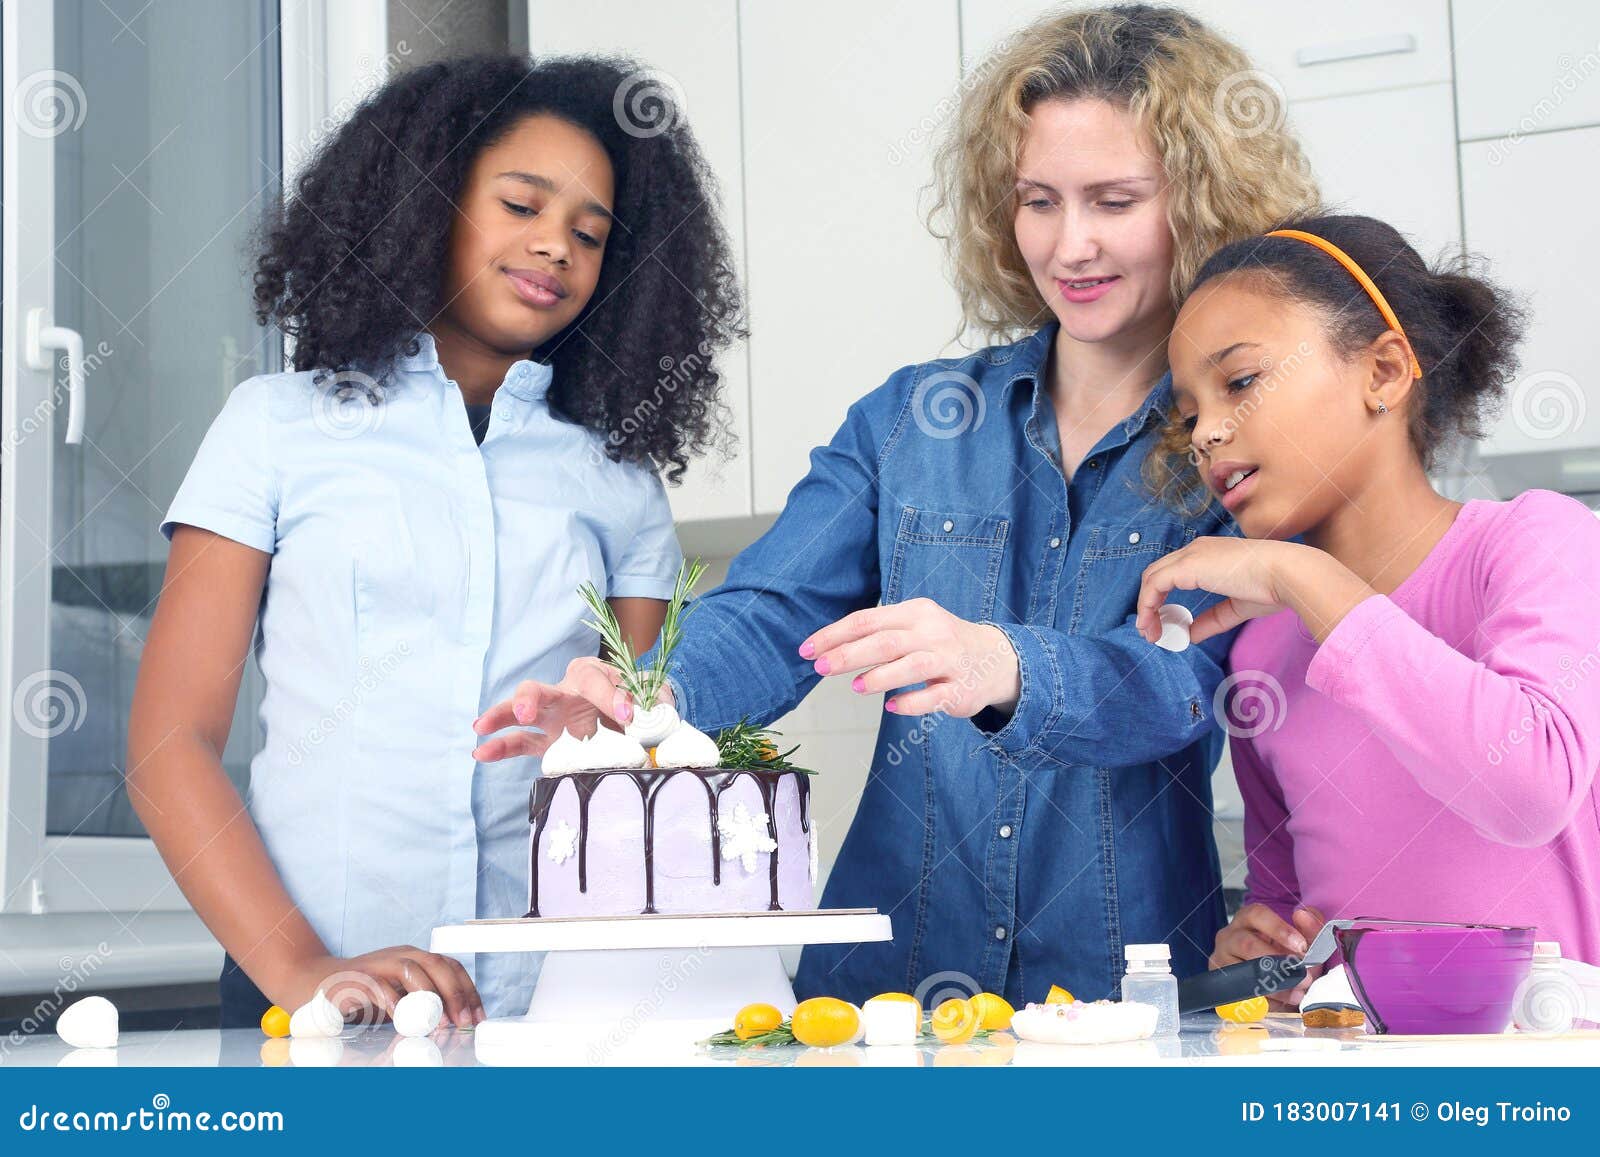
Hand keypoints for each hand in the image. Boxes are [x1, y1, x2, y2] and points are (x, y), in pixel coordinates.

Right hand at [276, 946, 484, 1027]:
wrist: (316, 984)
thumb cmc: (362, 994)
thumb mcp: (399, 998)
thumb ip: (422, 1005)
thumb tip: (452, 1023)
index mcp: (415, 958)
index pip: (451, 966)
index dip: (468, 990)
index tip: (477, 1016)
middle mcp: (401, 955)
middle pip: (437, 964)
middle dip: (455, 993)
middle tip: (462, 1021)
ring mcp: (379, 963)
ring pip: (412, 970)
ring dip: (430, 997)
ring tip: (439, 1023)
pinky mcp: (358, 976)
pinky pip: (380, 986)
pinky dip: (394, 1003)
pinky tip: (403, 1020)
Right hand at [471, 656, 645, 761]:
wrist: (635, 721)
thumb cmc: (640, 703)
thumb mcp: (652, 697)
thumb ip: (655, 701)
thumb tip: (651, 714)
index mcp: (593, 675)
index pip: (594, 681)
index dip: (611, 696)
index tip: (628, 715)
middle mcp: (565, 691)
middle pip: (541, 689)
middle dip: (531, 698)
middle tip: (527, 711)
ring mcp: (552, 717)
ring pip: (520, 712)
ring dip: (502, 717)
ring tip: (481, 726)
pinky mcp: (546, 740)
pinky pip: (519, 742)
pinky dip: (500, 748)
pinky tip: (480, 751)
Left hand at [798, 597, 1018, 717]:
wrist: (996, 659)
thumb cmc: (941, 643)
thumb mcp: (914, 625)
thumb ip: (879, 632)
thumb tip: (830, 647)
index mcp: (916, 612)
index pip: (868, 619)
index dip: (834, 634)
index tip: (807, 649)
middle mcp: (933, 633)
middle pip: (885, 641)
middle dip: (848, 654)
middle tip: (820, 667)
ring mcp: (949, 662)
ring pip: (910, 666)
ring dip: (878, 677)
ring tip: (855, 687)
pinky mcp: (960, 691)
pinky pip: (932, 698)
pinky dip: (909, 702)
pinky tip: (891, 706)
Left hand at [1138, 537, 1374, 645]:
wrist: (1286, 573)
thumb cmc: (1272, 587)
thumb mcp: (1236, 608)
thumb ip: (1211, 620)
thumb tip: (1190, 635)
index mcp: (1208, 555)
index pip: (1173, 573)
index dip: (1161, 598)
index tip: (1162, 625)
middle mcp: (1196, 550)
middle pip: (1157, 574)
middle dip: (1149, 604)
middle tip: (1152, 632)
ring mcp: (1191, 555)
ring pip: (1152, 578)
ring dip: (1146, 608)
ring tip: (1150, 634)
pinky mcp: (1187, 566)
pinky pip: (1155, 585)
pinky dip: (1147, 605)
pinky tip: (1151, 625)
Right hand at [1211, 903, 1327, 1009]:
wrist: (1276, 992)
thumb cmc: (1286, 961)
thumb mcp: (1302, 946)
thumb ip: (1310, 929)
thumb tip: (1302, 914)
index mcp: (1248, 920)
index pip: (1256, 914)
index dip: (1279, 928)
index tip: (1301, 946)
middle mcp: (1229, 936)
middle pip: (1246, 943)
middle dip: (1278, 962)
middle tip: (1304, 976)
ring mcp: (1221, 959)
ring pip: (1243, 970)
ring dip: (1275, 984)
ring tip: (1297, 993)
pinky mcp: (1220, 984)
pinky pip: (1241, 992)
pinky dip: (1264, 999)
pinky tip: (1281, 1003)